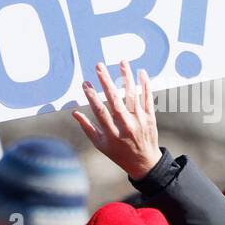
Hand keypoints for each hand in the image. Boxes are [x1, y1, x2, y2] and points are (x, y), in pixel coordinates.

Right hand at [73, 60, 159, 179]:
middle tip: (99, 66)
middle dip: (106, 82)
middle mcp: (126, 126)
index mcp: (112, 134)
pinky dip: (145, 85)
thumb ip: (88, 128)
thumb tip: (74, 113)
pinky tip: (141, 72)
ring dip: (127, 77)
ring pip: (133, 96)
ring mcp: (140, 121)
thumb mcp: (100, 145)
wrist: (145, 163)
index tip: (85, 83)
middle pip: (115, 100)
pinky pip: (148, 99)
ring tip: (122, 62)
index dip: (91, 97)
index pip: (100, 112)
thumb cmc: (119, 153)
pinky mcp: (150, 118)